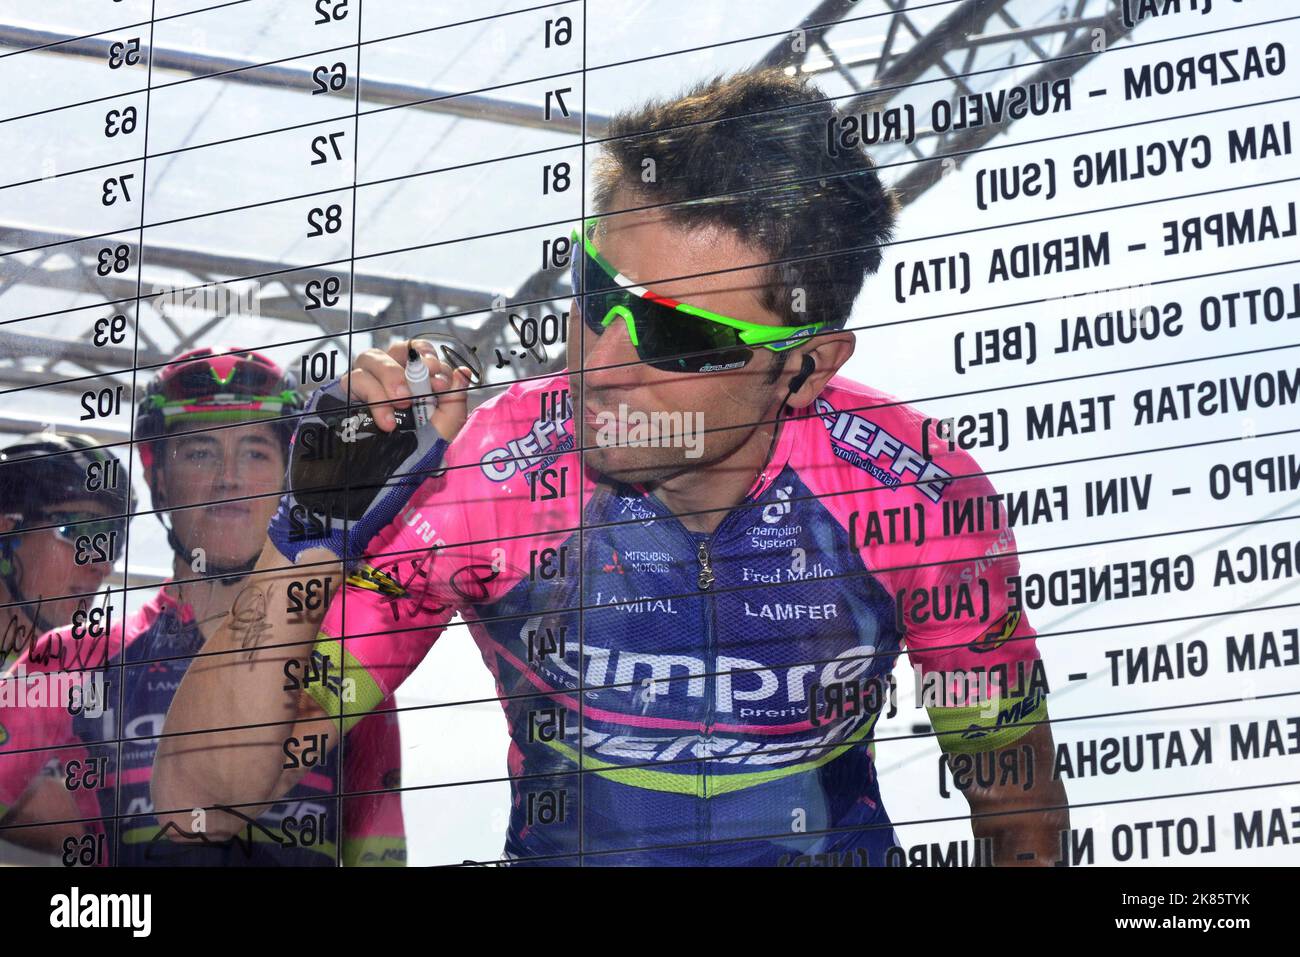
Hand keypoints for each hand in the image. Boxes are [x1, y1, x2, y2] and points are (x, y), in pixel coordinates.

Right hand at [339, 340, 471, 441]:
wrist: (381, 472)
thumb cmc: (415, 446)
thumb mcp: (442, 428)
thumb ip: (455, 400)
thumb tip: (463, 373)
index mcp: (415, 376)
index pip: (423, 353)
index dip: (432, 360)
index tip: (440, 383)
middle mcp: (391, 372)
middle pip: (398, 347)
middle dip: (413, 362)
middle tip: (425, 384)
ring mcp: (367, 379)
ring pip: (371, 357)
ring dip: (391, 378)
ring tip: (403, 403)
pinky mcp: (347, 390)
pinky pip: (356, 380)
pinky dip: (374, 398)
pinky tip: (388, 421)